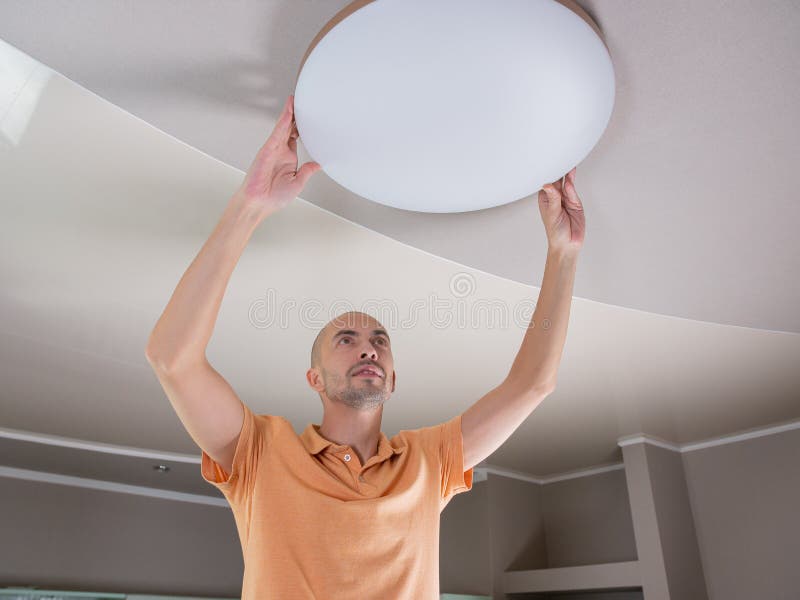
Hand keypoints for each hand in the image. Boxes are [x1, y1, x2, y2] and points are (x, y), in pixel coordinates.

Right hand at [234, 94, 321, 215]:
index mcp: (288, 158)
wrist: (259, 204)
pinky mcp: (267, 150)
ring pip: (283, 126)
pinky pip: (277, 132)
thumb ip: (307, 171)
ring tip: (295, 100)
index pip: (295, 137)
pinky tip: (289, 112)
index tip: (309, 117)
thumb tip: (318, 164)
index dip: (302, 126)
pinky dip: (283, 121)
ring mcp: (273, 149)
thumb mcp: (298, 183)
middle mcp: (280, 151)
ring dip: (289, 113)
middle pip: (289, 128)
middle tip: (303, 101)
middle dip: (295, 114)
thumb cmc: (273, 197)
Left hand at [538, 167, 584, 254]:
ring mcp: (566, 199)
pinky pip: (573, 191)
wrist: (568, 244)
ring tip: (567, 163)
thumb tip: (548, 185)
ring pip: (566, 183)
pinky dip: (572, 184)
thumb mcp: (552, 214)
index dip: (548, 172)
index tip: (548, 161)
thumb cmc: (555, 232)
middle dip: (559, 170)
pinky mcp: (575, 202)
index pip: (547, 182)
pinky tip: (571, 176)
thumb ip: (553, 198)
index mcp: (545, 198)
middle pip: (557, 180)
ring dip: (567, 174)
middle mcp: (555, 197)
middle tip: (560, 157)